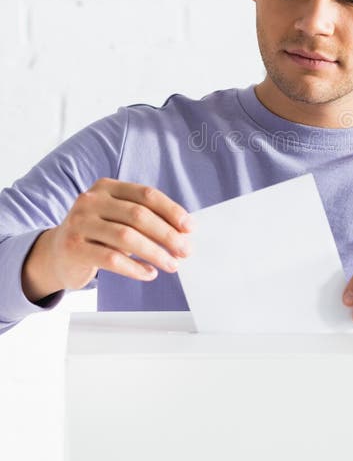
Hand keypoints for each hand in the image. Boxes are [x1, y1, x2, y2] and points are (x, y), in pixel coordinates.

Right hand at [31, 177, 193, 292]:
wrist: (56, 253)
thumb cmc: (97, 234)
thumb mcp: (117, 218)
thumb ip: (145, 219)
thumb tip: (183, 234)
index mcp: (107, 187)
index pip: (146, 194)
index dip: (171, 210)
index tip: (189, 227)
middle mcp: (91, 200)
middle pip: (138, 215)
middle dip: (167, 235)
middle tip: (185, 250)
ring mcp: (79, 223)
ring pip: (126, 237)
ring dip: (155, 253)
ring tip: (171, 264)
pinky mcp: (74, 247)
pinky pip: (111, 259)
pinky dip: (135, 268)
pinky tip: (149, 273)